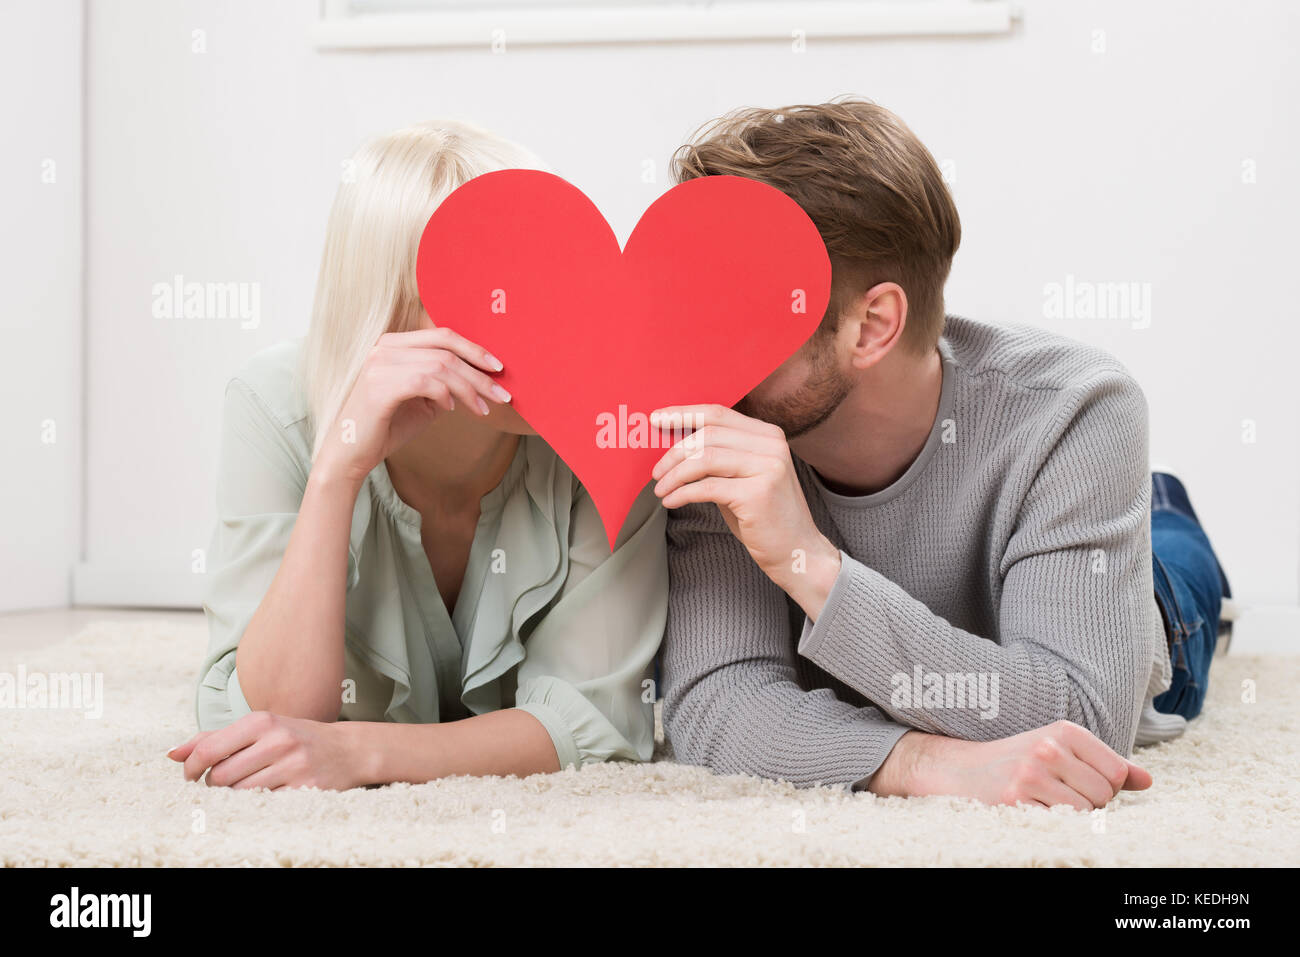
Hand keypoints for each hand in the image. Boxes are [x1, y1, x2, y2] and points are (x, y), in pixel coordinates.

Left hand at [168, 712, 362, 790]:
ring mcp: (293, 766)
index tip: (189, 778)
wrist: (347, 750)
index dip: (190, 770)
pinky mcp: (305, 788)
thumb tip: (172, 754)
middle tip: (221, 785)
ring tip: (245, 788)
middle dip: (213, 787)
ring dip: (234, 798)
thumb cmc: (294, 738)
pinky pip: (263, 806)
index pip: (208, 751)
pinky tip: (265, 794)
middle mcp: (277, 740)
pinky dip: (257, 804)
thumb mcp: (258, 728)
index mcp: (261, 721)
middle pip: (219, 778)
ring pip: (239, 795)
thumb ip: (214, 738)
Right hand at [314, 318, 511, 487]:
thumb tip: (480, 379)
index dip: (475, 349)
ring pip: (440, 366)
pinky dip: (445, 394)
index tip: (499, 368)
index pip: (442, 335)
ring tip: (482, 409)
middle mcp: (384, 347)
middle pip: (446, 350)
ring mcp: (379, 364)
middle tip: (502, 395)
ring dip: (468, 389)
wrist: (350, 453)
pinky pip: (425, 382)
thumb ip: (444, 384)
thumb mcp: (423, 400)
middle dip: (479, 373)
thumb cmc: (387, 426)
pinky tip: (451, 409)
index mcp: (394, 344)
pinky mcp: (378, 386)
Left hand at [650, 403, 840, 617]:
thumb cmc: (764, 517)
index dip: (683, 414)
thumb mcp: (743, 477)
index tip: (656, 419)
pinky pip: (706, 487)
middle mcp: (772, 445)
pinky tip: (672, 501)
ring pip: (704, 459)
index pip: (718, 414)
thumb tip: (676, 447)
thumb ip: (719, 458)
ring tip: (661, 490)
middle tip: (656, 473)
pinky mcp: (758, 493)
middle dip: (674, 453)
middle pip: (708, 435)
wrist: (798, 552)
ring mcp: (768, 467)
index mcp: (768, 435)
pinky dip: (682, 493)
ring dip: (674, 475)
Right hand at [871, 722, 1152, 808]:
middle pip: (1104, 795)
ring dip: (1069, 815)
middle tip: (1055, 792)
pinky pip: (1060, 823)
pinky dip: (1051, 822)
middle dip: (1087, 802)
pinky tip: (1031, 809)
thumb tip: (1147, 781)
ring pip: (1084, 812)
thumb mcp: (1062, 751)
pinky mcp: (1016, 800)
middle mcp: (1049, 747)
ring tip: (1043, 800)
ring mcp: (1031, 773)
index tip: (1077, 781)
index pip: (1117, 772)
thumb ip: (1106, 764)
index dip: (1104, 786)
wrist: (960, 769)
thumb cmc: (1019, 761)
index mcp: (1064, 730)